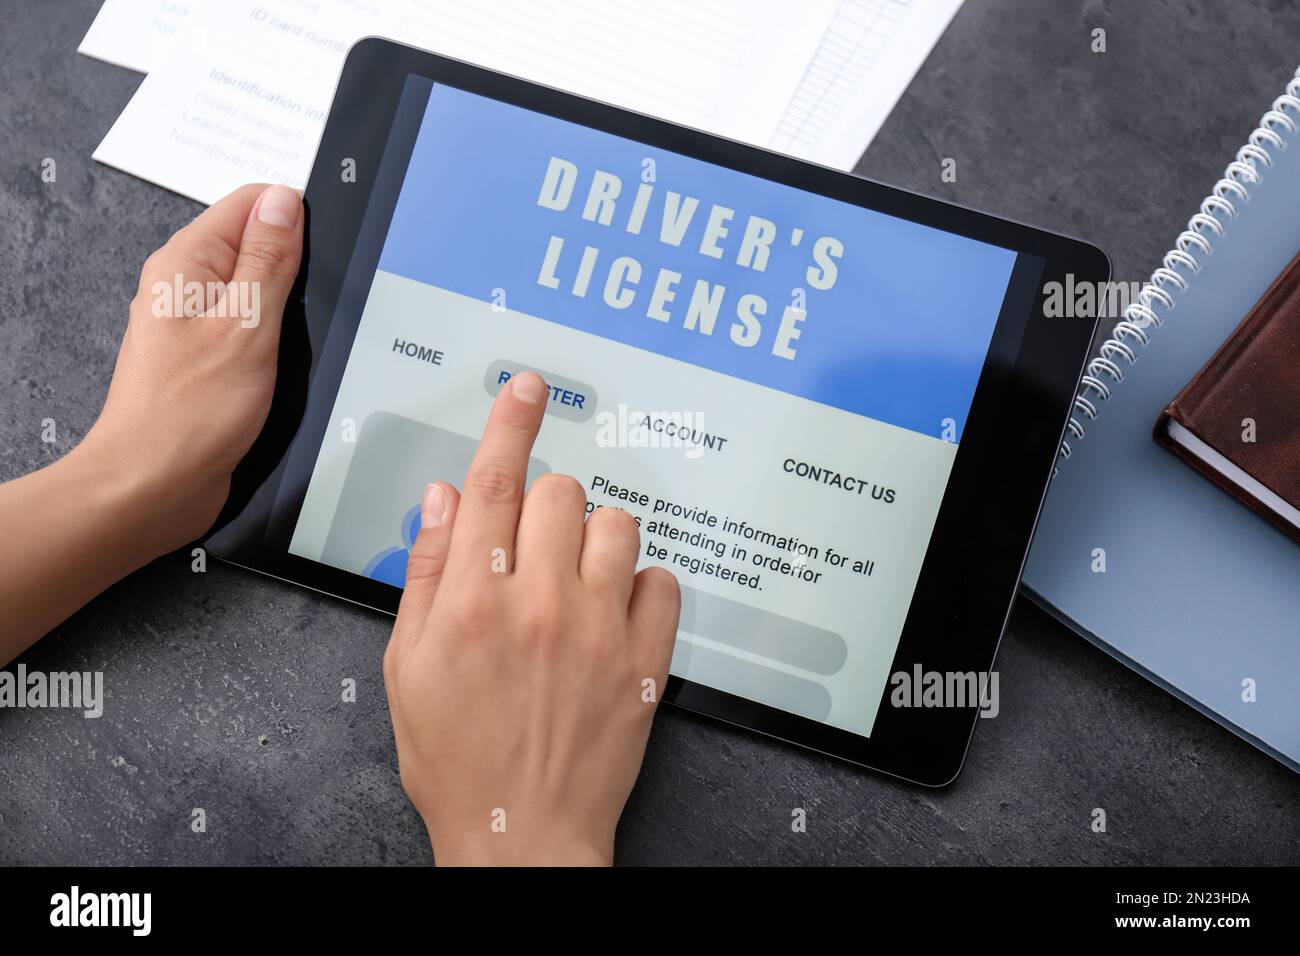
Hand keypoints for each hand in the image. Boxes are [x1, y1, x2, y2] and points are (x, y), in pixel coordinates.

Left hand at [0, 183, 302, 659]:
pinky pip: (250, 329)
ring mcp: (193, 323)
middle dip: (293, 271)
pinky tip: (278, 367)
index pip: (250, 203)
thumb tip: (285, 202)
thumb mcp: (249, 325)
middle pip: (255, 244)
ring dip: (285, 312)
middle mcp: (184, 286)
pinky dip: (272, 341)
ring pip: (257, 290)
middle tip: (302, 313)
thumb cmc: (190, 414)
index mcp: (187, 262)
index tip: (317, 257)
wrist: (154, 485)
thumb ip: (270, 260)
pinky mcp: (206, 358)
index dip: (293, 219)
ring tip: (287, 346)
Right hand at [383, 372, 680, 865]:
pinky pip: (662, 581)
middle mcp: (542, 605)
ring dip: (594, 538)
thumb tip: (443, 499)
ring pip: (618, 525)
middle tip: (531, 549)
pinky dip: (640, 584)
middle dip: (543, 505)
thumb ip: (427, 572)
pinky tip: (613, 611)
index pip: (494, 483)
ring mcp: (601, 631)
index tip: (529, 388)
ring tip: (575, 579)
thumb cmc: (457, 757)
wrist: (521, 833)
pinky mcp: (645, 659)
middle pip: (561, 493)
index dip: (510, 424)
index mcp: (475, 603)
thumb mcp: (408, 666)